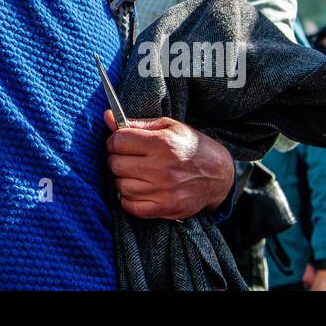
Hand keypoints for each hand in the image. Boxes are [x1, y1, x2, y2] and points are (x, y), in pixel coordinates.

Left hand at [105, 112, 234, 219]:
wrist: (218, 175)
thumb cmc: (190, 146)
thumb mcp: (168, 127)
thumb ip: (137, 123)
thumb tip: (107, 117)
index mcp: (162, 143)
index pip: (118, 141)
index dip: (114, 140)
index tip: (120, 142)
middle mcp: (162, 168)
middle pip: (116, 164)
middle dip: (117, 159)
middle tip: (127, 158)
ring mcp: (164, 191)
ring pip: (121, 186)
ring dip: (122, 179)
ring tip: (134, 174)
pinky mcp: (166, 208)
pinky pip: (132, 207)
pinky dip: (129, 199)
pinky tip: (137, 190)